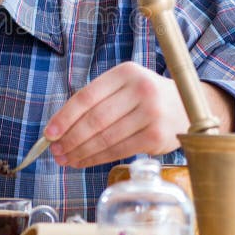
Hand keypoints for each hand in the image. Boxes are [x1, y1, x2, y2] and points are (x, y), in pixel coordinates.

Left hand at [44, 61, 234, 168]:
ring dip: (81, 151)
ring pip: (106, 137)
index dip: (65, 117)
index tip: (49, 134)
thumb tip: (59, 129)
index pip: (87, 96)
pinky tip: (84, 162)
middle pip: (95, 119)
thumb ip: (96, 101)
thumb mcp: (124, 86)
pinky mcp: (157, 136)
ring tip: (66, 159)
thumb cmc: (144, 97)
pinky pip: (119, 150)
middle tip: (55, 151)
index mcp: (126, 72)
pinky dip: (97, 159)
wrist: (185, 106)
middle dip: (71, 138)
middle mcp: (140, 90)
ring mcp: (152, 113)